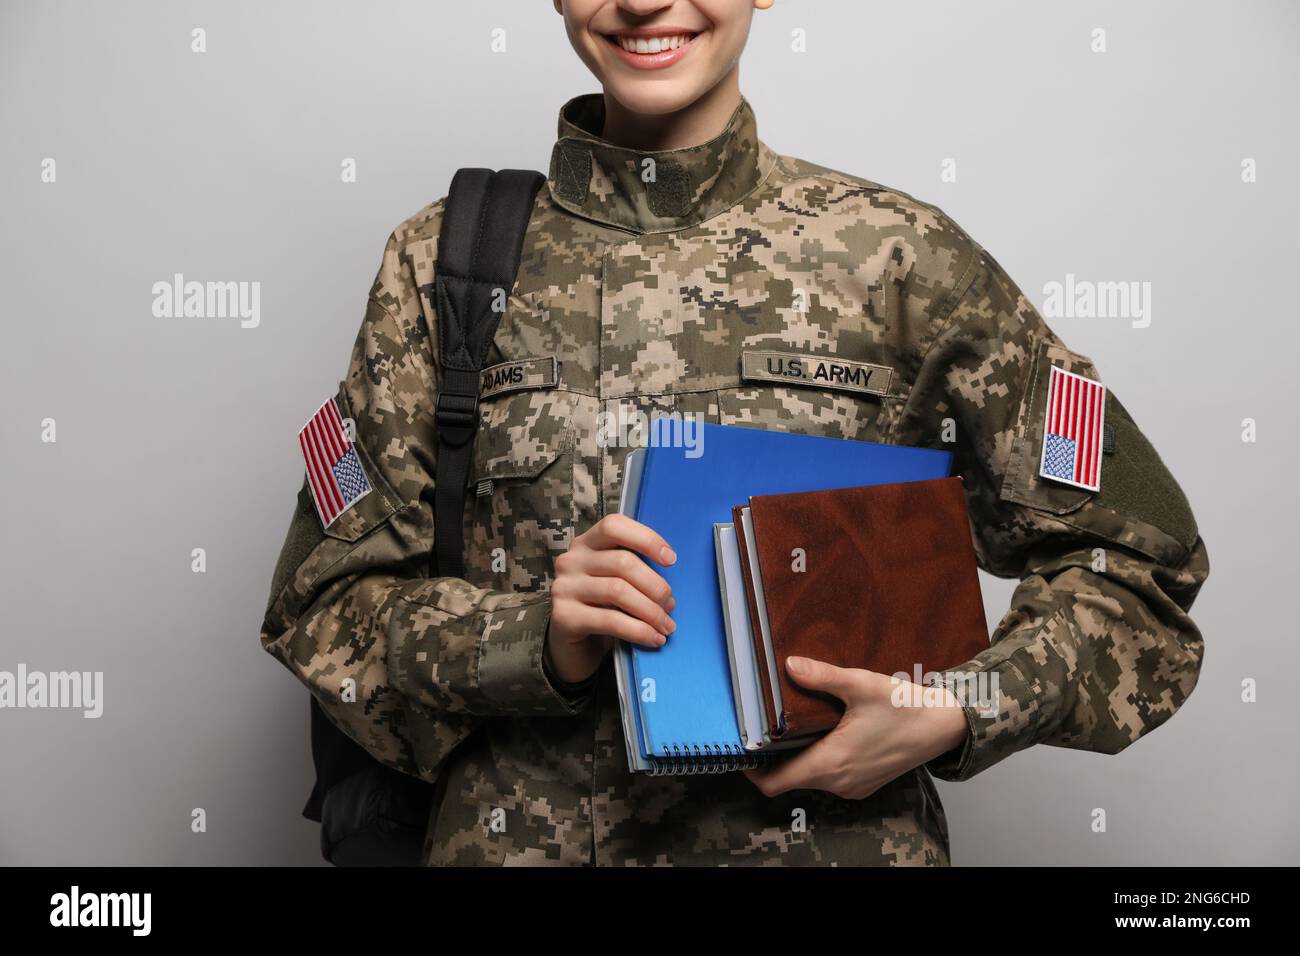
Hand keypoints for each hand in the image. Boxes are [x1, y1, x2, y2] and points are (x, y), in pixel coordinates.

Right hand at [545, 513, 676, 684]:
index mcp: (586, 543)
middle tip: (671, 605)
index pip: (614, 526)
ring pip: (618, 591)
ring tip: (666, 625)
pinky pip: (610, 620)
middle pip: (623, 562)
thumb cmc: (601, 605)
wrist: (571, 641)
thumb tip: (670, 577)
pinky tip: (653, 638)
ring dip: (650, 611)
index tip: (671, 560)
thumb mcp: (614, 579)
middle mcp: (571, 561)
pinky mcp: (564, 616)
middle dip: (655, 586)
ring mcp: (564, 588)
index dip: (646, 539)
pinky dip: (638, 630)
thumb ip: (634, 569)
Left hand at [744, 656, 969, 799]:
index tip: (742, 747)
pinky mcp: (863, 783)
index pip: (775, 783)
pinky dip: (818, 760)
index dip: (752, 769)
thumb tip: (789, 664)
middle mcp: (838, 782)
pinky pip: (829, 777)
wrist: (944, 726)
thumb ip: (822, 676)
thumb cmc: (904, 707)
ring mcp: (852, 786)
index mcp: (831, 763)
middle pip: (789, 779)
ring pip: (809, 778)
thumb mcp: (860, 685)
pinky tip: (821, 733)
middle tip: (762, 726)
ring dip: (797, 757)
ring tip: (788, 726)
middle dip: (772, 758)